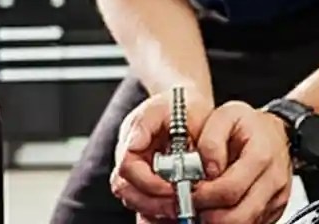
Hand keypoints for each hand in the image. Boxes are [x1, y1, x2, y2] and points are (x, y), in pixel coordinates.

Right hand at [110, 86, 214, 220]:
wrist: (192, 110)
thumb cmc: (180, 106)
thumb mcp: (168, 105)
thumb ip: (146, 122)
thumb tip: (133, 146)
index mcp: (130, 140)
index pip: (127, 169)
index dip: (149, 182)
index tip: (173, 187)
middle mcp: (131, 161)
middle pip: (127, 192)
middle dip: (153, 203)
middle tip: (179, 206)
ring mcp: (140, 176)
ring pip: (136, 203)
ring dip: (157, 211)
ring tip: (182, 211)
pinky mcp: (153, 188)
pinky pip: (148, 210)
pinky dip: (160, 216)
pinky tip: (177, 216)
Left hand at [192, 102, 293, 223]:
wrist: (275, 131)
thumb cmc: (250, 124)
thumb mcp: (226, 115)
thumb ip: (211, 140)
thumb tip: (206, 168)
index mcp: (261, 155)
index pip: (230, 189)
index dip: (205, 196)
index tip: (189, 191)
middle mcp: (273, 179)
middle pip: (240, 216)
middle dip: (210, 216)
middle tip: (193, 205)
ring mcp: (277, 198)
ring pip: (246, 223)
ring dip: (220, 220)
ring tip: (205, 206)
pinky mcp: (275, 209)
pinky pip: (252, 223)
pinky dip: (232, 220)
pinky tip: (219, 207)